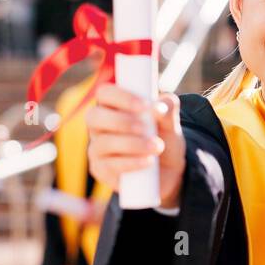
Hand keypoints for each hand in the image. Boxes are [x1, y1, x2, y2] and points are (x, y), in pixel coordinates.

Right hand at [86, 84, 185, 208]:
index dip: (121, 97)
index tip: (145, 105)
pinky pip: (110, 166)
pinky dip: (132, 162)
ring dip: (133, 144)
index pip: (105, 93)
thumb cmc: (162, 138)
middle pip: (94, 116)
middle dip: (121, 121)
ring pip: (104, 143)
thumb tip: (160, 107)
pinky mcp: (101, 170)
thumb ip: (168, 109)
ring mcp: (97, 149)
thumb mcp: (170, 123)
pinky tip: (148, 161)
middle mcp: (99, 126)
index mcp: (112, 106)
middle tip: (145, 127)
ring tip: (157, 146)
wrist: (169, 170)